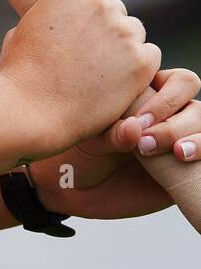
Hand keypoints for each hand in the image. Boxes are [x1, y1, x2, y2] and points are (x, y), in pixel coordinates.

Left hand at [28, 67, 200, 220]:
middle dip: (174, 120)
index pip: (177, 80)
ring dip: (194, 138)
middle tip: (146, 143)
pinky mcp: (188, 172)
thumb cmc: (82, 151)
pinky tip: (182, 161)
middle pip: (194, 102)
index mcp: (148, 93)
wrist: (78, 188)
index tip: (138, 122)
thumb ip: (112, 132)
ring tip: (173, 154)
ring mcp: (181, 141)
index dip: (165, 98)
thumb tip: (134, 128)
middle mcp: (169, 115)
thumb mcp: (90, 136)